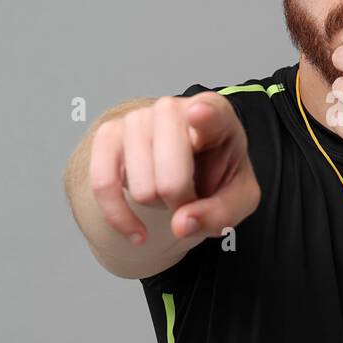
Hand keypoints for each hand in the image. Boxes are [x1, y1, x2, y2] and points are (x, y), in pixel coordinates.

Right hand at [89, 93, 260, 243]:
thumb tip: (181, 224)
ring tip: (169, 194)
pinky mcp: (109, 135)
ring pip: (138, 185)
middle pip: (170, 175)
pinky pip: (102, 184)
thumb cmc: (217, 175)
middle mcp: (173, 108)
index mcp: (217, 115)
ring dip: (155, 205)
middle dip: (180, 201)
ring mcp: (137, 118)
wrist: (190, 167)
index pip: (211, 111)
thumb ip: (222, 213)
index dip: (205, 115)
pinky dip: (118, 216)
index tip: (199, 114)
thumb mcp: (239, 198)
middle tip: (190, 197)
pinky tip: (137, 233)